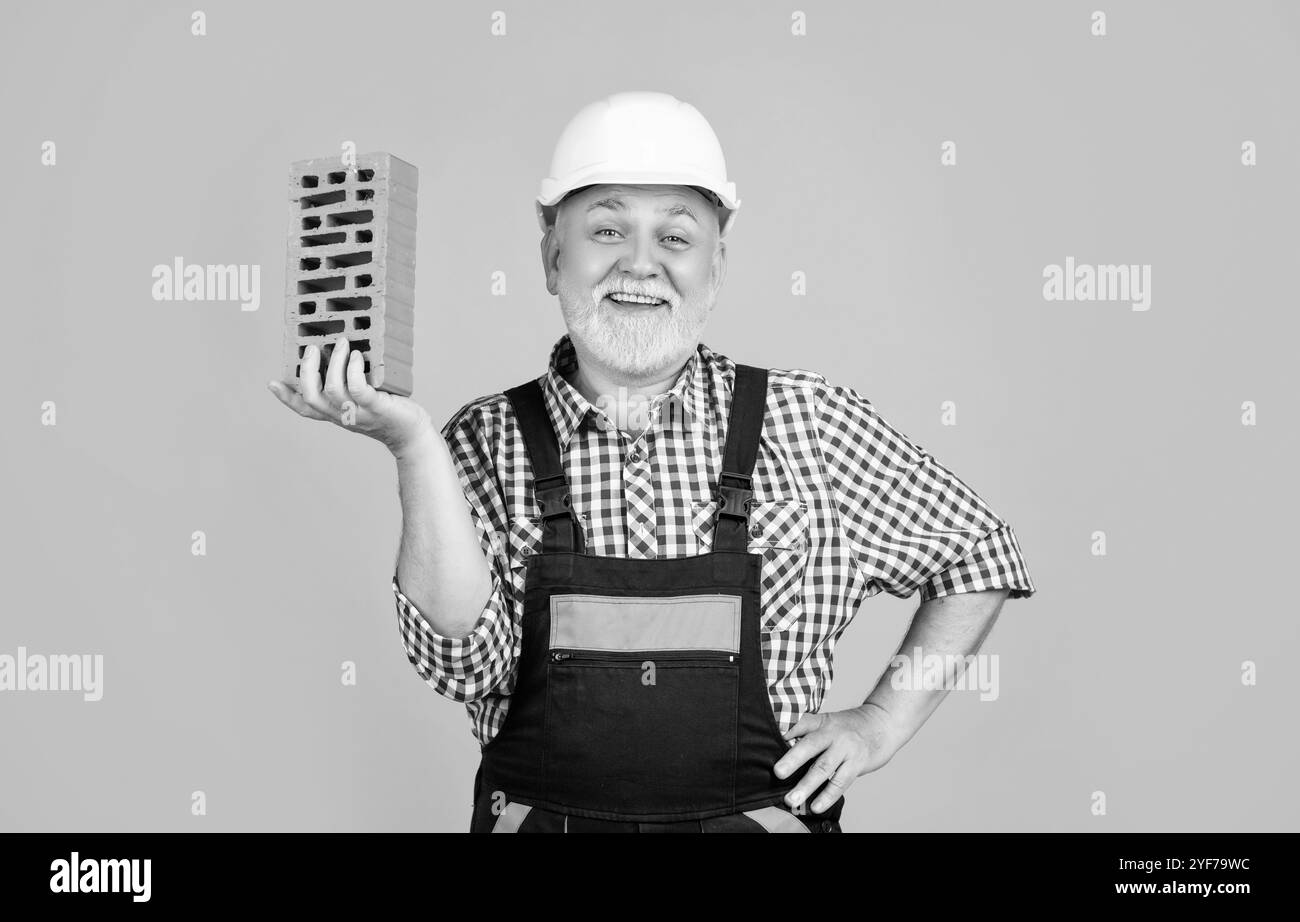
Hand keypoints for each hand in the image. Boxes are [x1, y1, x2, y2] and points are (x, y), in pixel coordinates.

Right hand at [267, 340, 433, 457]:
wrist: (411, 434)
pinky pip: (358, 389)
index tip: (272, 382)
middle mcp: (343, 416)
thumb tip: (344, 356)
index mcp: (335, 414)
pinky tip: (357, 357)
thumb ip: (348, 387)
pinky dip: (353, 370)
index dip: (286, 398)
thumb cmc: (388, 412)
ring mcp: (359, 413)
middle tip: (311, 348)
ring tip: (342, 343)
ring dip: (334, 363)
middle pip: (312, 398)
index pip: (305, 409)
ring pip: (333, 389)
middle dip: (307, 371)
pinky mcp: (377, 407)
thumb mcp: (363, 401)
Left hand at [774, 703, 899, 813]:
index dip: (784, 729)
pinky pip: (840, 782)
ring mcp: (845, 748)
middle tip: (777, 773)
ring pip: (824, 768)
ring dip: (806, 785)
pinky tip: (816, 806)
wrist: (882, 723)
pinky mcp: (857, 763)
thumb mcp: (827, 722)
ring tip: (791, 799)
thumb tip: (780, 751)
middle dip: (792, 760)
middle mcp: (831, 733)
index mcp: (820, 721)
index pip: (799, 722)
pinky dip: (827, 795)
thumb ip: (807, 734)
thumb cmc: (848, 727)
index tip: (767, 738)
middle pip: (810, 746)